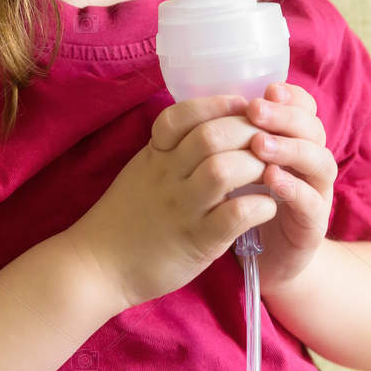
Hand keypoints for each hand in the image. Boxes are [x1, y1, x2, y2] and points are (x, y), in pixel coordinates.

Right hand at [68, 94, 278, 310]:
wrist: (96, 266)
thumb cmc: (125, 217)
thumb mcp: (142, 171)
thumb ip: (170, 149)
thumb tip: (208, 124)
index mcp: (155, 155)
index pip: (183, 114)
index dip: (217, 104)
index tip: (244, 105)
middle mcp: (167, 175)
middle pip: (212, 136)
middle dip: (249, 131)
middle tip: (272, 138)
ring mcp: (182, 208)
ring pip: (224, 170)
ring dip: (257, 165)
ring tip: (274, 170)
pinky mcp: (196, 241)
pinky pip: (234, 215)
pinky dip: (259, 205)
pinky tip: (269, 205)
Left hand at [239, 82, 335, 295]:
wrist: (261, 259)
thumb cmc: (244, 202)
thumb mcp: (237, 164)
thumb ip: (234, 135)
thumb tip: (213, 100)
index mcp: (294, 142)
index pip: (303, 108)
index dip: (290, 96)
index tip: (266, 88)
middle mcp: (311, 162)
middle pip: (312, 128)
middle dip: (284, 116)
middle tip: (255, 109)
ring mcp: (317, 192)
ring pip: (319, 160)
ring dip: (290, 148)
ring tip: (260, 144)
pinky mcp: (313, 224)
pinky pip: (311, 201)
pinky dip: (293, 187)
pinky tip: (271, 179)